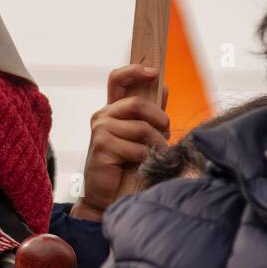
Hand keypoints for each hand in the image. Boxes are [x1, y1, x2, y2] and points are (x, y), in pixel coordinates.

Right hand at [70, 64, 170, 221]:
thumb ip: (149, 113)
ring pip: (142, 128)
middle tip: (166, 133)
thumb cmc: (125, 166)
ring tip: (157, 155)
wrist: (106, 196)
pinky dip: (146, 159)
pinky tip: (142, 165)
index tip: (154, 73)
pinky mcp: (102, 147)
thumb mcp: (140, 135)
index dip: (135, 71)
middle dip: (160, 119)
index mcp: (111, 110)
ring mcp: (100, 130)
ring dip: (157, 144)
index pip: (117, 79)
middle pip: (138, 103)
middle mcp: (103, 116)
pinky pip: (137, 148)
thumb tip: (164, 86)